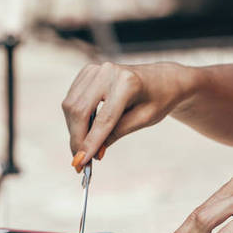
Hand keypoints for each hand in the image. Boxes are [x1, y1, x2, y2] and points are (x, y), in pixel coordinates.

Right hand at [61, 61, 190, 168]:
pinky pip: (72, 98)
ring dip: (73, 130)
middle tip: (78, 162)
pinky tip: (84, 130)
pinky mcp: (88, 71)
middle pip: (80, 111)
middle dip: (77, 139)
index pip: (103, 119)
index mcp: (127, 82)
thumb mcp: (144, 120)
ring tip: (83, 148)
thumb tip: (93, 152)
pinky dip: (74, 118)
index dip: (90, 143)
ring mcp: (95, 69)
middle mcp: (107, 71)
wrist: (161, 78)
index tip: (80, 163)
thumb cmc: (157, 99)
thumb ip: (117, 133)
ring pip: (71, 105)